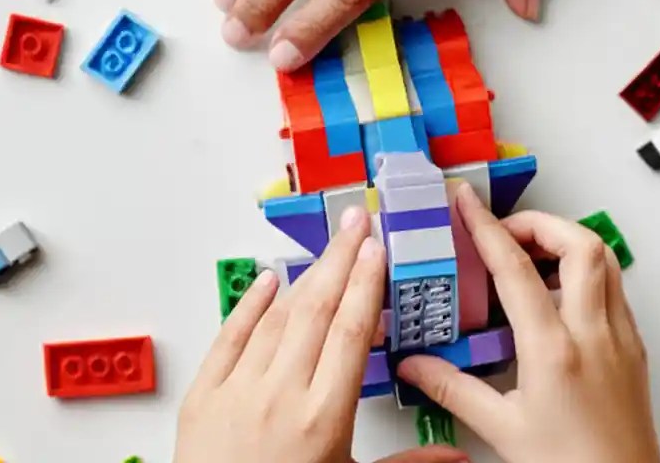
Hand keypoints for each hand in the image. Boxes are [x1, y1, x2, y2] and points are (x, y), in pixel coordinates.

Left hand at [174, 208, 464, 462]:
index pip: (350, 330)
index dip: (366, 282)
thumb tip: (458, 458)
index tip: (377, 248)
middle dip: (340, 257)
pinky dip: (250, 304)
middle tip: (356, 220)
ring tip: (326, 245)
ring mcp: (236, 392)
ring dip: (304, 273)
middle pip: (316, 309)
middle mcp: (279, 395)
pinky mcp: (201, 397)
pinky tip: (267, 281)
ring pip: (276, 317)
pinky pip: (228, 337)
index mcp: (323, 418)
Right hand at [398, 187, 659, 462]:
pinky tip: (561, 295)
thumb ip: (453, 389)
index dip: (486, 227)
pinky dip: (586, 273)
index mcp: (554, 350)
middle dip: (539, 222)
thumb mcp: (500, 430)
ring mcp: (620, 337)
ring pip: (604, 260)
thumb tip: (416, 366)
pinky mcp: (633, 348)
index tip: (468, 204)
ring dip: (567, 243)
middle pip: (578, 243)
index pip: (515, 268)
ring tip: (532, 256)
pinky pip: (614, 289)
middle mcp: (593, 334)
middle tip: (506, 229)